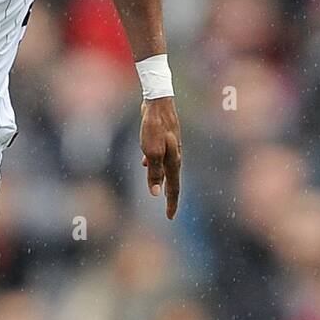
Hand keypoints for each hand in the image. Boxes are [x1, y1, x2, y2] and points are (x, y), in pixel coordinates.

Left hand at [140, 97, 181, 219]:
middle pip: (172, 181)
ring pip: (166, 168)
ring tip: (160, 191)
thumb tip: (155, 193)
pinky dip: (154, 164)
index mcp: (173, 161)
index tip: (170, 217)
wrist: (158, 102)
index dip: (171, 204)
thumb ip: (154, 172)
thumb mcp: (151, 151)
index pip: (174, 188)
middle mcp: (174, 155)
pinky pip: (159, 156)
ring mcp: (169, 146)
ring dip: (163, 181)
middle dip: (170, 197)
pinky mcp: (162, 138)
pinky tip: (145, 163)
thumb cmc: (154, 126)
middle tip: (169, 211)